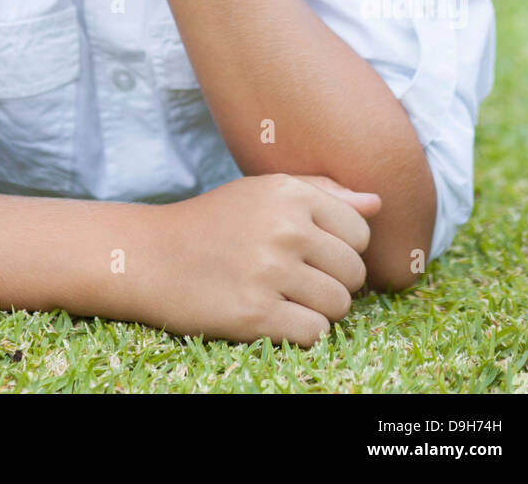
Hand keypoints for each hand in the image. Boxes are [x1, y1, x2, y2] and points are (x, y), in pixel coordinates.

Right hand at [141, 172, 379, 345]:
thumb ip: (322, 194)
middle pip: (354, 273)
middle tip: (295, 280)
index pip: (359, 233)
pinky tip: (273, 318)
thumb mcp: (262, 192)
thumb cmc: (213, 223)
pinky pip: (314, 334)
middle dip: (333, 283)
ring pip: (338, 306)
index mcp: (289, 193)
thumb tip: (377, 204)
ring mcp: (269, 272)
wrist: (149, 256)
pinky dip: (300, 333)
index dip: (341, 249)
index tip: (311, 253)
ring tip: (283, 297)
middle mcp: (283, 227)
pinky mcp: (255, 314)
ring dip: (317, 310)